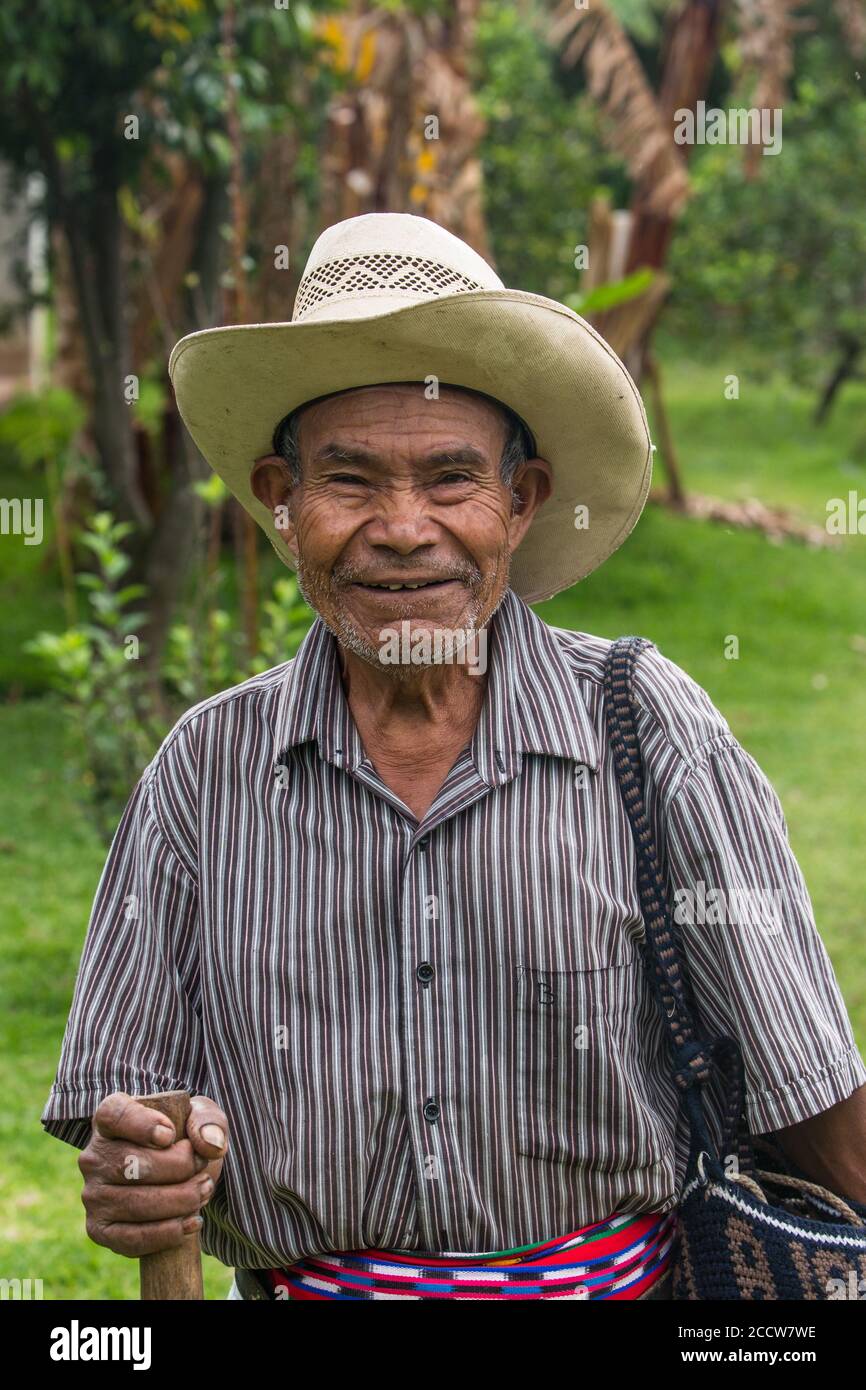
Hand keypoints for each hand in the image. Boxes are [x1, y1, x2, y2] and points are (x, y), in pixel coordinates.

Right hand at [79, 1092, 228, 1256]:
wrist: (179, 1178)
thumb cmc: (184, 1139)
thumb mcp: (200, 1118)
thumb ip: (208, 1122)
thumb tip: (210, 1146)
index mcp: (110, 1119)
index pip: (113, 1115)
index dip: (142, 1125)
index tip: (170, 1135)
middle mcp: (94, 1156)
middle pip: (130, 1164)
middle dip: (178, 1169)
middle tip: (203, 1168)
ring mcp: (93, 1195)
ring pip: (134, 1203)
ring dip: (179, 1201)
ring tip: (203, 1192)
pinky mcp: (100, 1229)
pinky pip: (129, 1238)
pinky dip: (166, 1234)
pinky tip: (191, 1222)